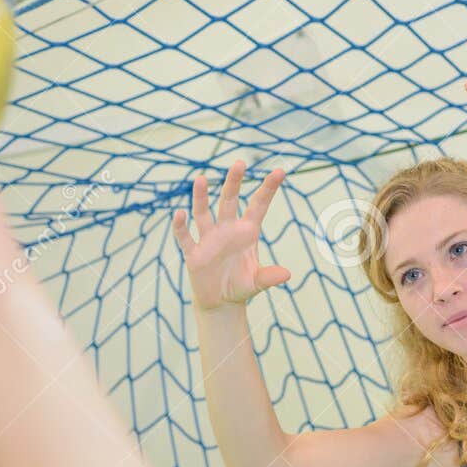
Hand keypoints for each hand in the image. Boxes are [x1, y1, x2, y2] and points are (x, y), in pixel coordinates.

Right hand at [171, 161, 290, 311]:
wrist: (220, 302)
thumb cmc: (241, 286)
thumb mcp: (257, 283)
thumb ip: (269, 277)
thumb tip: (286, 275)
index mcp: (247, 232)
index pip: (258, 205)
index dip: (268, 189)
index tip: (279, 171)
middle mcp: (227, 230)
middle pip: (229, 200)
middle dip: (234, 182)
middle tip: (239, 163)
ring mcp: (209, 239)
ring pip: (203, 213)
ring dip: (201, 197)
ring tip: (201, 179)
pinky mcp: (194, 253)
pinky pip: (185, 237)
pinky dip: (181, 227)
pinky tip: (179, 214)